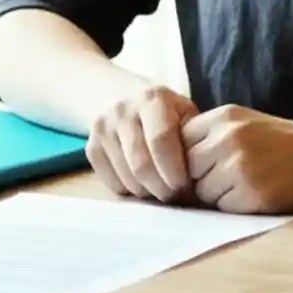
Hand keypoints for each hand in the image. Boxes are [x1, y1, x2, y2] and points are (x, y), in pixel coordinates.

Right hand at [86, 85, 198, 202]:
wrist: (124, 96)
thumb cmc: (166, 112)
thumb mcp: (185, 113)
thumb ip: (194, 138)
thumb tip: (201, 176)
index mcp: (152, 98)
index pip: (161, 139)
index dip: (174, 169)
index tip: (185, 186)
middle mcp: (122, 109)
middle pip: (141, 163)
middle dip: (161, 187)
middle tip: (175, 196)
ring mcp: (103, 127)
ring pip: (126, 177)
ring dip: (147, 192)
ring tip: (162, 189)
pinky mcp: (91, 145)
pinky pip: (111, 182)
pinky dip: (130, 191)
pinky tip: (143, 184)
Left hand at [182, 104, 292, 213]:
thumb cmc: (281, 142)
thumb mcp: (243, 122)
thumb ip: (209, 134)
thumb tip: (169, 164)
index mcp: (223, 117)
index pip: (178, 141)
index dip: (183, 159)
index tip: (198, 167)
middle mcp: (227, 138)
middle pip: (185, 169)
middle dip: (196, 180)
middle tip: (221, 181)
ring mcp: (239, 165)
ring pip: (201, 191)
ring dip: (215, 196)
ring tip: (242, 186)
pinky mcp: (252, 192)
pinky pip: (222, 207)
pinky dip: (233, 207)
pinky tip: (254, 195)